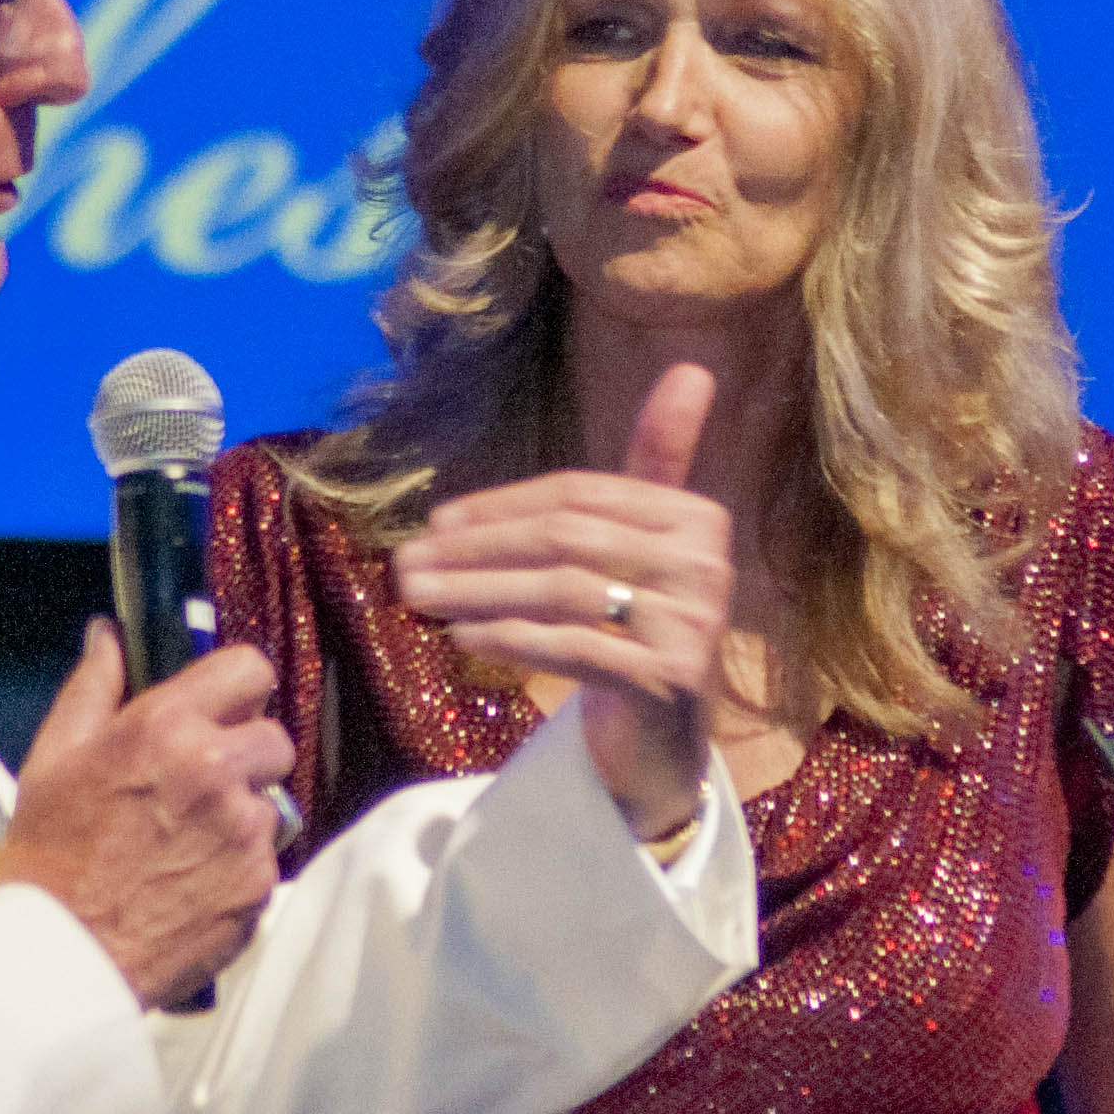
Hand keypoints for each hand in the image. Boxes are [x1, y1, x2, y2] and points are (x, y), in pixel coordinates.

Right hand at [0, 622, 294, 1009]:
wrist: (64, 956)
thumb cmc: (50, 858)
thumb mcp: (52, 758)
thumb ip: (92, 686)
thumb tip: (109, 637)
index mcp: (165, 728)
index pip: (250, 668)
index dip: (239, 688)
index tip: (224, 708)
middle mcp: (215, 772)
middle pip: (275, 737)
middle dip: (245, 755)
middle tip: (201, 783)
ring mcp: (244, 832)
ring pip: (271, 802)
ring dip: (241, 814)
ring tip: (185, 842)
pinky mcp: (259, 885)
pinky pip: (267, 858)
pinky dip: (239, 866)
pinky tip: (191, 879)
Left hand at [389, 365, 731, 839]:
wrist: (660, 747)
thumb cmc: (634, 631)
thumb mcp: (635, 546)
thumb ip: (651, 462)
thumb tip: (691, 366)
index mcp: (697, 518)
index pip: (582, 495)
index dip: (502, 505)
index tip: (436, 522)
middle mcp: (706, 566)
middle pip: (567, 540)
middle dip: (477, 548)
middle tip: (408, 563)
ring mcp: (692, 626)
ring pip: (562, 592)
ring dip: (476, 592)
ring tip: (418, 598)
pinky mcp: (668, 681)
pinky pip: (571, 648)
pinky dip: (509, 639)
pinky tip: (462, 638)